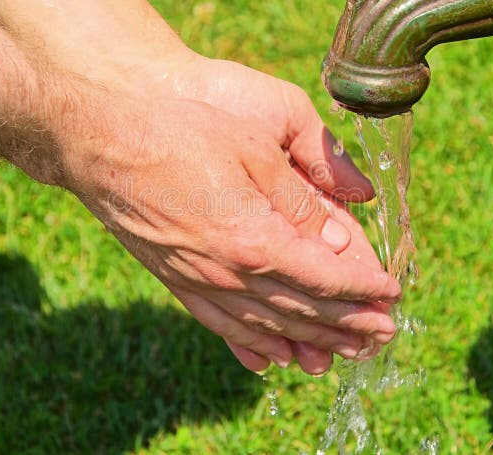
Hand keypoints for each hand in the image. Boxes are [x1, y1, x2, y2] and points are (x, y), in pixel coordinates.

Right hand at [160, 54, 392, 372]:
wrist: (100, 144)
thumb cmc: (179, 134)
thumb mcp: (253, 150)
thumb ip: (301, 201)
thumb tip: (342, 238)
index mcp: (255, 239)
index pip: (327, 277)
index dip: (364, 288)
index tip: (393, 293)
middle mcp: (229, 273)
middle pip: (304, 310)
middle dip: (350, 324)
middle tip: (383, 333)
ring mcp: (200, 283)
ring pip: (268, 327)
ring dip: (311, 342)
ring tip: (343, 354)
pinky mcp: (177, 283)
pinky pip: (224, 327)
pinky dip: (256, 345)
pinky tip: (272, 359)